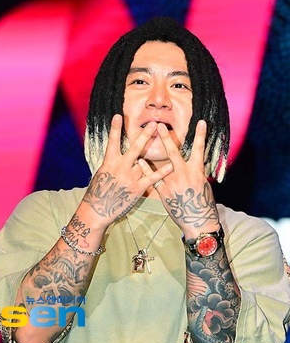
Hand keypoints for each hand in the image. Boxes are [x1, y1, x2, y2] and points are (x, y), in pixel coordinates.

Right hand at [81, 115, 172, 227]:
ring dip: (155, 153)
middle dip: (145, 135)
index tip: (118, 115)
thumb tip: (119, 158)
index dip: (114, 128)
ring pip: (145, 162)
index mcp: (109, 162)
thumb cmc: (97, 193)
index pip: (112, 142)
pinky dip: (162, 172)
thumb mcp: (101, 175)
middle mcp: (120, 167)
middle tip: (154, 124)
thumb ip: (112, 165)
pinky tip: (171, 165)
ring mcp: (130, 177)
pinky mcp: (137, 189)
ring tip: (166, 141)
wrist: (96, 210)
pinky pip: (152, 178)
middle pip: (135, 148)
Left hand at [138, 120, 219, 236]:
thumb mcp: (202, 183)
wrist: (197, 220)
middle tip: (159, 125)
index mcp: (197, 170)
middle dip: (166, 138)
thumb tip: (192, 162)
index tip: (201, 122)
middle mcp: (183, 174)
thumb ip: (194, 171)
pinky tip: (139, 161)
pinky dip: (145, 170)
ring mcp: (172, 182)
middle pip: (173, 152)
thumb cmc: (203, 202)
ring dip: (150, 152)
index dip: (201, 135)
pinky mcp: (163, 191)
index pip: (200, 149)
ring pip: (160, 164)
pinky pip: (152, 178)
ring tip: (143, 142)